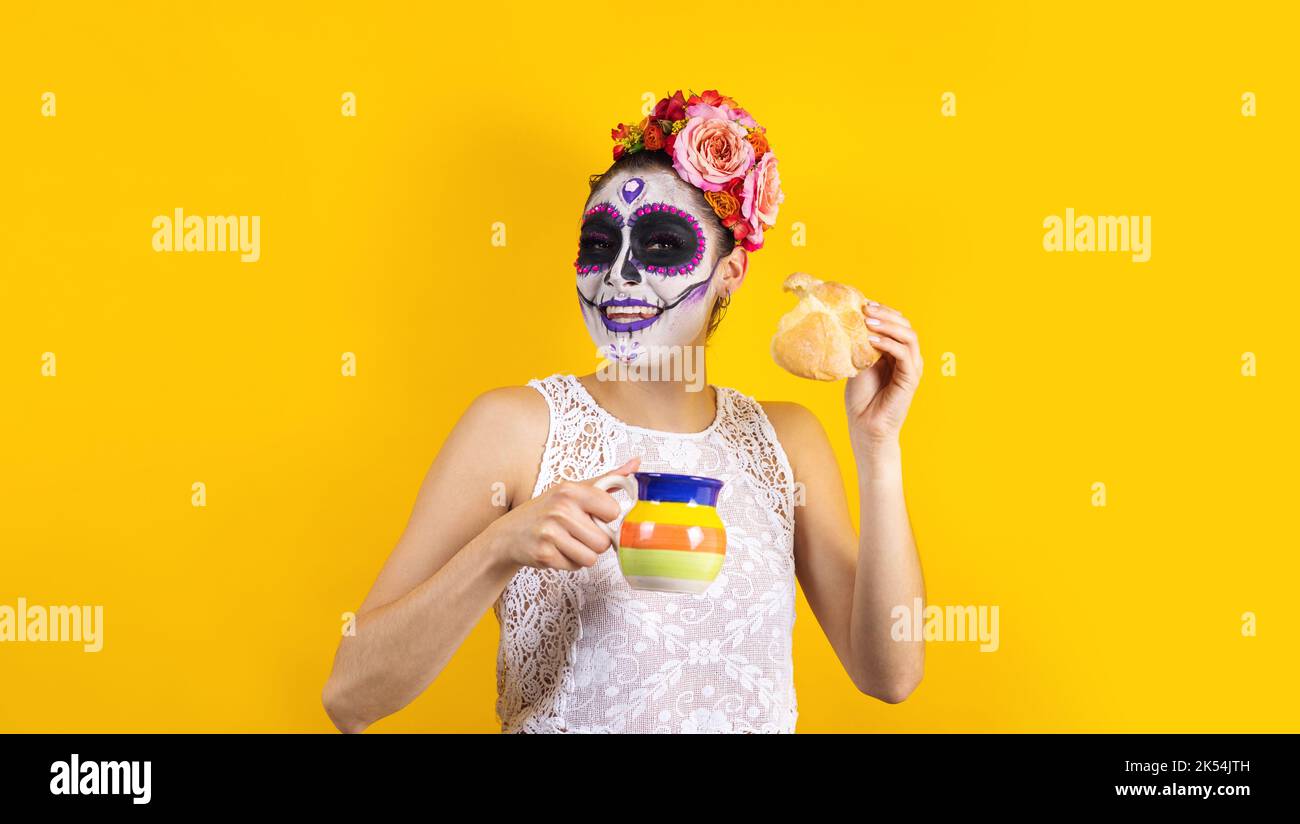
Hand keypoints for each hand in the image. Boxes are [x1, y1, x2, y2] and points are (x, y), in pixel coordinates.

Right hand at [487, 457, 640, 571]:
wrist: (510, 533)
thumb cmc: (546, 510)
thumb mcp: (573, 490)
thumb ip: (607, 479)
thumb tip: (636, 463)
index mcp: (570, 490)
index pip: (613, 511)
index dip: (605, 518)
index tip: (592, 516)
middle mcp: (560, 509)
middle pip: (604, 541)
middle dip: (594, 541)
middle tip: (577, 533)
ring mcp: (550, 533)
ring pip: (592, 557)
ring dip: (582, 554)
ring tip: (567, 542)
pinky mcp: (544, 554)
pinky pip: (576, 567)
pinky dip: (569, 563)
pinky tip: (556, 551)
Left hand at [844, 300, 922, 446]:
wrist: (865, 427)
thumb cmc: (861, 399)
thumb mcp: (858, 364)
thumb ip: (861, 345)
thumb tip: (852, 320)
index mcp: (897, 353)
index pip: (897, 324)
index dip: (883, 312)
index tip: (863, 304)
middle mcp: (908, 358)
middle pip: (905, 325)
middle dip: (886, 314)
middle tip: (865, 308)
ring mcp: (912, 368)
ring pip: (909, 336)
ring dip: (888, 325)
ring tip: (867, 321)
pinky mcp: (911, 379)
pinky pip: (904, 354)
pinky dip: (888, 343)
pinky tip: (870, 340)